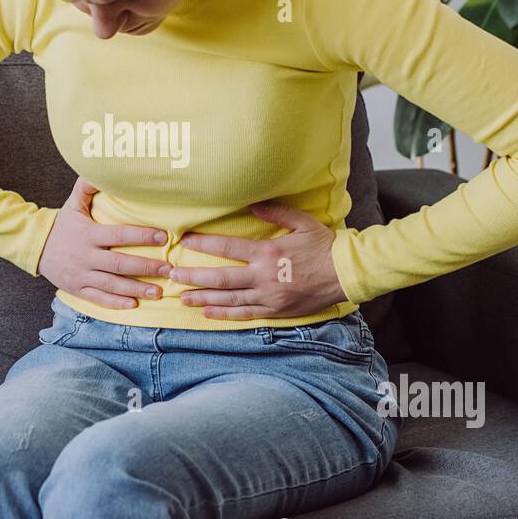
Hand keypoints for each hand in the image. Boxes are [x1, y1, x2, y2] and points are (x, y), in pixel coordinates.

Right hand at [38, 177, 172, 309]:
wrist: (35, 247)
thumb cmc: (62, 225)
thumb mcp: (73, 204)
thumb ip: (87, 187)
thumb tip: (98, 169)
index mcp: (88, 235)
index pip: (119, 235)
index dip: (142, 236)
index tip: (164, 237)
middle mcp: (85, 256)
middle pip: (119, 263)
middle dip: (145, 267)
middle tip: (168, 269)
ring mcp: (81, 275)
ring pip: (111, 284)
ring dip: (136, 289)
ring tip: (158, 291)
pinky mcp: (76, 289)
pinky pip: (98, 299)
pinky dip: (116, 303)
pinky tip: (134, 305)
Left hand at [170, 200, 346, 319]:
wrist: (346, 273)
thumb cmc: (324, 245)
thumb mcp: (302, 222)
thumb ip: (276, 212)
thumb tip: (252, 204)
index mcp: (268, 251)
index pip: (228, 248)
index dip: (203, 244)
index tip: (184, 241)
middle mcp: (264, 276)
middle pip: (221, 278)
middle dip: (193, 276)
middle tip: (171, 275)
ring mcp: (269, 296)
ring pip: (229, 299)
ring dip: (203, 298)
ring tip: (182, 298)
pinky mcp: (275, 310)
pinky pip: (245, 314)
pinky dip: (225, 314)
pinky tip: (208, 313)